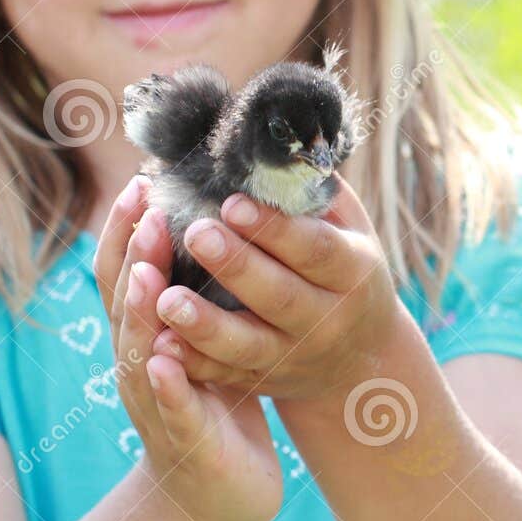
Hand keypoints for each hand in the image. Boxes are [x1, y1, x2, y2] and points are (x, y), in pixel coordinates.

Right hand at [92, 175, 283, 520]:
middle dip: (133, 253)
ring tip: (146, 270)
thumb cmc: (215, 412)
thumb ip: (201, 296)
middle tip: (146, 207)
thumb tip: (216, 228)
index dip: (127, 230)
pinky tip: (164, 359)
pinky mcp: (183, 439)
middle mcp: (141, 363)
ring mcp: (156, 402)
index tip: (142, 182)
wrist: (213, 502)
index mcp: (147, 336)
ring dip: (139, 309)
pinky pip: (170, 407)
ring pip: (140, 349)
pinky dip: (165, 383)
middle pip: (125, 300)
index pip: (126, 273)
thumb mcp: (207, 344)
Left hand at [147, 172, 402, 404]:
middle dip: (236, 266)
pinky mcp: (265, 380)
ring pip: (248, 344)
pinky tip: (159, 345)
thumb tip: (268, 140)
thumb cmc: (345, 269)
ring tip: (165, 298)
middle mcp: (327, 318)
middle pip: (280, 295)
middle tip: (194, 233)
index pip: (315, 249)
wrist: (362, 355)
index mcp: (352, 271)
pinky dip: (192, 364)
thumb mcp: (349, 228)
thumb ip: (312, 192)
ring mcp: (294, 355)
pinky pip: (225, 375)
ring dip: (205, 324)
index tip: (232, 202)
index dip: (275, 229)